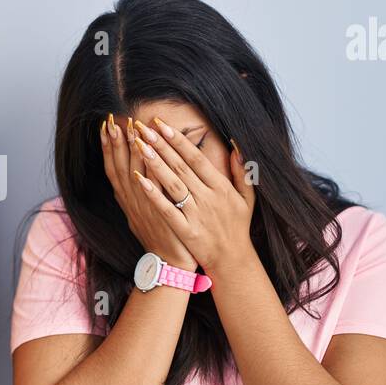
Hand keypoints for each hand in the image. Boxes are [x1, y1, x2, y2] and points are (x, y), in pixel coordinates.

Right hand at [101, 114, 195, 270]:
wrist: (171, 262)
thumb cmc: (161, 234)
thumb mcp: (143, 212)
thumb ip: (140, 191)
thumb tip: (134, 171)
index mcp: (128, 199)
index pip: (113, 167)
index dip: (108, 147)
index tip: (106, 126)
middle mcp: (133, 200)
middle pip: (120, 166)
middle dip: (116, 143)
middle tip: (113, 120)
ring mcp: (146, 206)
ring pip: (135, 174)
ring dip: (132, 151)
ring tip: (131, 129)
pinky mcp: (161, 211)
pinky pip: (154, 188)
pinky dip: (150, 172)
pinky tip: (149, 156)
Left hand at [129, 117, 256, 273]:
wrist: (232, 260)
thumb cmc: (237, 226)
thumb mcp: (246, 197)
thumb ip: (242, 171)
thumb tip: (236, 145)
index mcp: (221, 187)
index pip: (196, 159)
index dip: (179, 141)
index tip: (162, 125)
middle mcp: (208, 198)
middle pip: (181, 167)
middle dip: (162, 145)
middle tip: (144, 127)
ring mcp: (197, 215)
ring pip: (173, 184)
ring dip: (156, 164)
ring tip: (140, 145)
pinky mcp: (186, 231)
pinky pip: (167, 210)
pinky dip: (154, 195)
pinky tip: (139, 180)